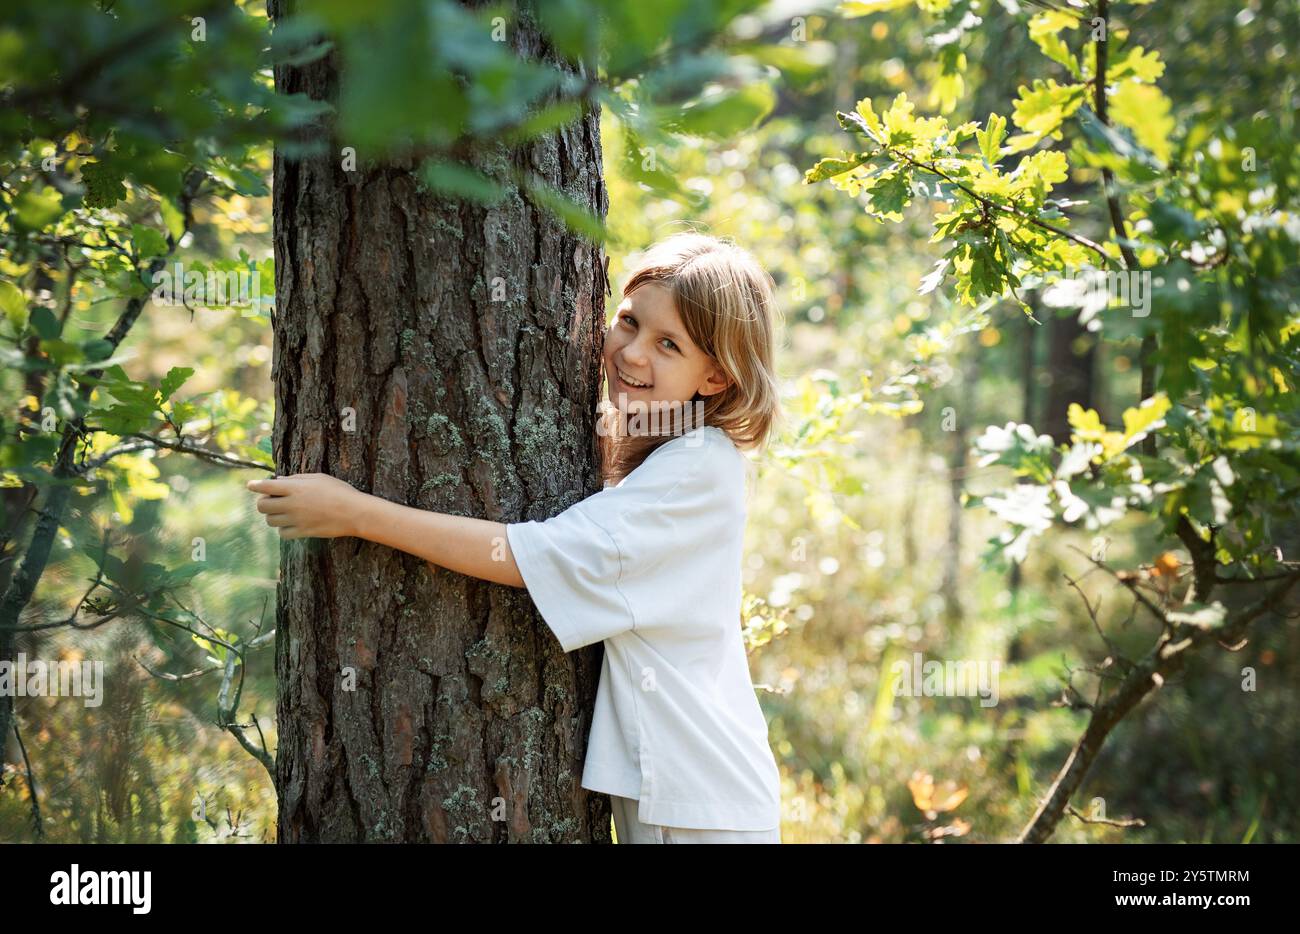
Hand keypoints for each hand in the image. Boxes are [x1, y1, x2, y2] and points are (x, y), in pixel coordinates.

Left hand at [246, 472, 362, 539]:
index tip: (250, 486)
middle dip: (263, 502)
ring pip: (270, 521)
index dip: (254, 486)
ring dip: (273, 516)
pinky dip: (283, 529)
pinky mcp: (302, 532)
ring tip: (284, 512)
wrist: (354, 512)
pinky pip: (282, 533)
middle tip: (272, 500)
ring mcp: (296, 520)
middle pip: (262, 506)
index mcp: (295, 488)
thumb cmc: (339, 491)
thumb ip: (296, 478)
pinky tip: (291, 524)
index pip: (265, 486)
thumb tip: (277, 481)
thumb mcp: (318, 478)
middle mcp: (292, 504)